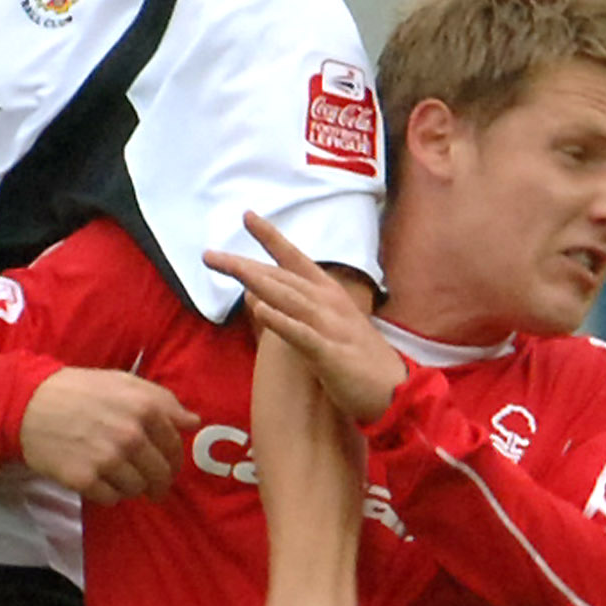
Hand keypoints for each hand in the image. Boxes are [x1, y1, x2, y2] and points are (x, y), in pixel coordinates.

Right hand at [20, 368, 197, 505]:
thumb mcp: (123, 382)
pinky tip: (96, 478)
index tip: (166, 465)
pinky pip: (111, 498)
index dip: (173, 459)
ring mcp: (108, 459)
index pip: (174, 447)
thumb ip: (162, 400)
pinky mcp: (85, 479)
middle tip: (150, 484)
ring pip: (137, 489)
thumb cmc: (78, 390)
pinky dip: (107, 493)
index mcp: (144, 408)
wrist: (28, 404)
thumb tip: (193, 421)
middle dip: (157, 482)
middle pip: (160, 474)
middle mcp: (130, 435)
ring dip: (130, 485)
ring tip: (115, 473)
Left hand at [204, 215, 404, 423]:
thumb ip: (295, 310)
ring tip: (228, 268)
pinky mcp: (331, 355)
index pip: (294, 259)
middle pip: (281, 277)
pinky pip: (303, 335)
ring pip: (289, 298)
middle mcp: (328, 303)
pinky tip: (260, 310)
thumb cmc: (359, 359)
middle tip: (209, 255)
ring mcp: (330, 327)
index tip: (247, 215)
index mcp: (328, 294)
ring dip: (257, 282)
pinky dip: (282, 321)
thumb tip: (260, 297)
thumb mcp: (327, 327)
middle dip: (244, 265)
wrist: (397, 391)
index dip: (271, 236)